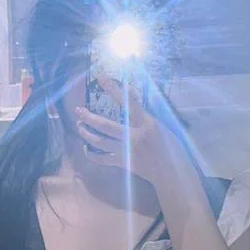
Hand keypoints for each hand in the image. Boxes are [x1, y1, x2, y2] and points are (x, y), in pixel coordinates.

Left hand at [75, 75, 187, 191]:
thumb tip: (130, 105)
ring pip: (99, 142)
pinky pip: (102, 159)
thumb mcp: (161, 126)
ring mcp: (125, 151)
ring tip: (79, 126)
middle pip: (104, 125)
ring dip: (86, 133)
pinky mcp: (122, 163)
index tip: (101, 77)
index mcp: (145, 123)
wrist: (171, 172)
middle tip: (78, 110)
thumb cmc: (171, 147)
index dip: (113, 89)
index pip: (127, 102)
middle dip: (88, 117)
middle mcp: (133, 136)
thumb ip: (145, 117)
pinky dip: (91, 154)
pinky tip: (86, 148)